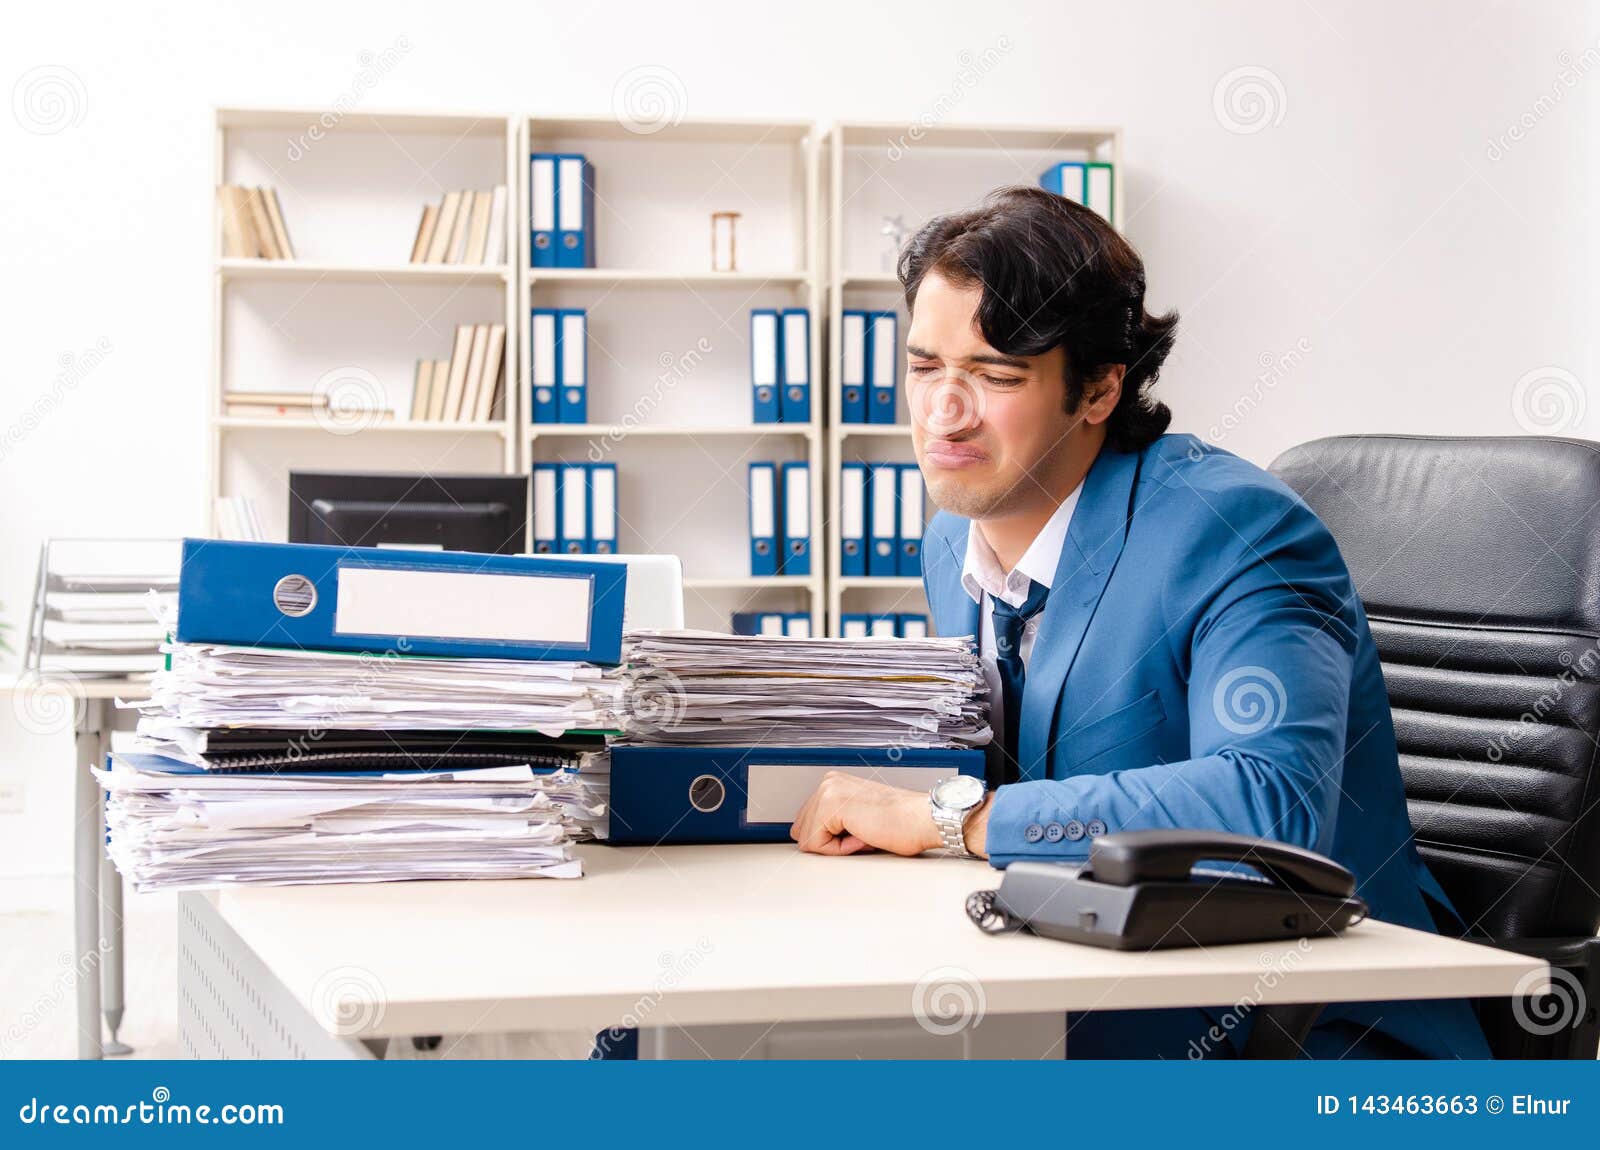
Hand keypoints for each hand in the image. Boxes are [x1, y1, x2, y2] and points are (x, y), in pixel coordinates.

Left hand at [790, 771, 987, 857]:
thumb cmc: (901, 823)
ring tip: (865, 833)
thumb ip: (833, 824)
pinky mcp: (831, 804)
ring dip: (836, 846)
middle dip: (830, 842)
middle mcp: (828, 782)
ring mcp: (828, 791)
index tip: (858, 832)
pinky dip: (840, 849)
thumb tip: (809, 840)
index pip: (806, 824)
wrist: (922, 820)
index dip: (832, 840)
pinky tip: (863, 835)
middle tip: (862, 834)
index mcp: (833, 784)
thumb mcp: (857, 820)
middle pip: (803, 831)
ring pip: (808, 839)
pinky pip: (815, 844)